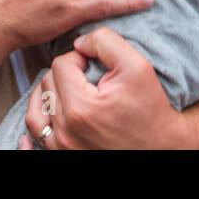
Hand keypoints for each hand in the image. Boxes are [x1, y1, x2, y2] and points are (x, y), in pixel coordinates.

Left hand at [20, 28, 190, 149]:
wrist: (162, 147)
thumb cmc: (150, 110)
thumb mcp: (137, 66)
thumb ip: (105, 42)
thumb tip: (79, 42)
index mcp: (80, 108)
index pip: (60, 65)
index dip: (78, 59)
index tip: (94, 67)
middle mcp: (66, 131)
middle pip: (46, 84)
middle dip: (65, 76)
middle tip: (87, 80)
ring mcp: (61, 147)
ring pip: (36, 108)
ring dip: (50, 95)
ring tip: (70, 92)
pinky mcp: (61, 156)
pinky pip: (36, 137)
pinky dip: (39, 122)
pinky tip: (51, 114)